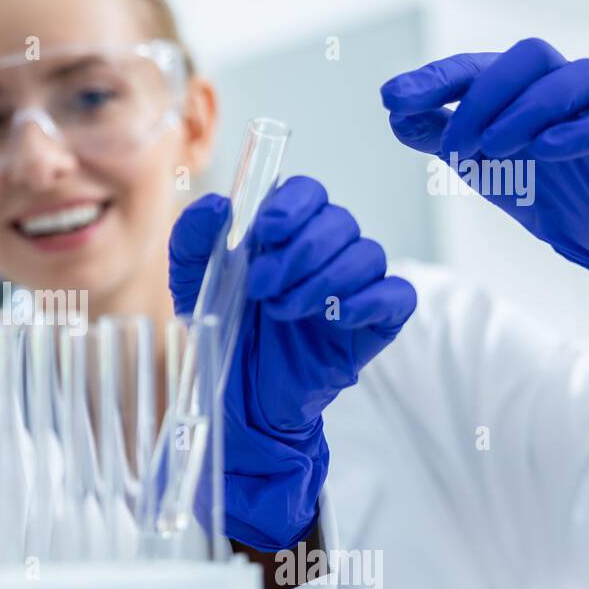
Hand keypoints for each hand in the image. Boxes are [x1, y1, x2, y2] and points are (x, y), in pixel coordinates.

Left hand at [170, 180, 415, 550]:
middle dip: (299, 251)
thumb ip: (194, 237)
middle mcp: (324, 250)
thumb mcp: (191, 282)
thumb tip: (219, 205)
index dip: (292, 205)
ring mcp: (353, 285)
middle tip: (261, 287)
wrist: (237, 396)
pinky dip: (370, 299)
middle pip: (338, 221)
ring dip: (324, 278)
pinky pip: (397, 294)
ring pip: (367, 253)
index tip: (266, 231)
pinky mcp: (375, 322)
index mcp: (285, 231)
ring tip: (283, 311)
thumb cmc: (221, 330)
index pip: (307, 192)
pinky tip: (333, 316)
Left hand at [382, 37, 588, 291]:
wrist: (588, 229)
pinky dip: (578, 131)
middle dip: (483, 96)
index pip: (475, 67)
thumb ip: (436, 132)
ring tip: (493, 147)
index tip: (392, 98)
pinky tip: (544, 150)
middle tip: (454, 147)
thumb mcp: (474, 159)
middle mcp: (559, 86)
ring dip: (527, 109)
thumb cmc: (534, 181)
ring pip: (576, 77)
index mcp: (518, 87)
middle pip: (529, 56)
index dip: (434, 78)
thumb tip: (394, 111)